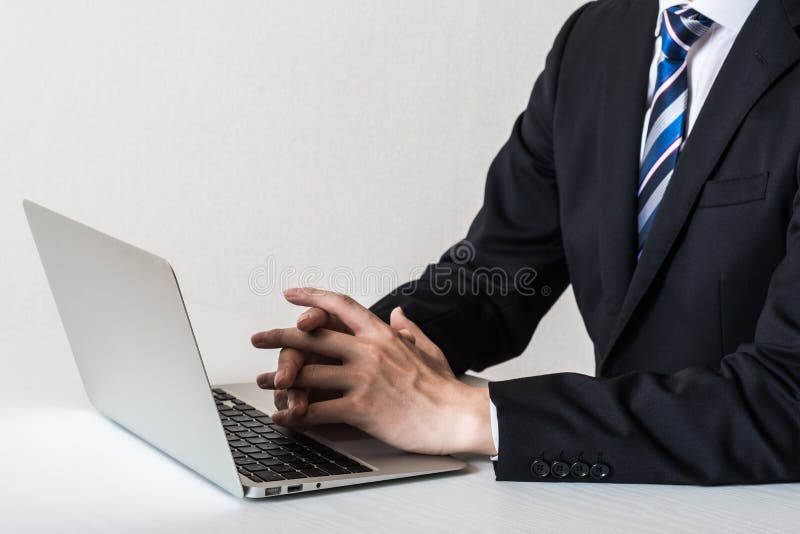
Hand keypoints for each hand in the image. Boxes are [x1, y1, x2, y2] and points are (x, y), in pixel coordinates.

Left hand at [252, 288, 495, 455]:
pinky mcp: (362, 408)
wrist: (456, 416)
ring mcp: (364, 378)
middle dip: (279, 337)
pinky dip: (295, 415)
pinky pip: (318, 410)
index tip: (291, 295)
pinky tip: (283, 418)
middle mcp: (369, 351)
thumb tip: (399, 314)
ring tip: (264, 384)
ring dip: (281, 380)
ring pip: (309, 373)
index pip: (341, 306)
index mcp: (382, 335)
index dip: (312, 298)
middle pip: (313, 337)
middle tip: (258, 338)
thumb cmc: (443, 387)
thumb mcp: (428, 349)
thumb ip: (409, 330)